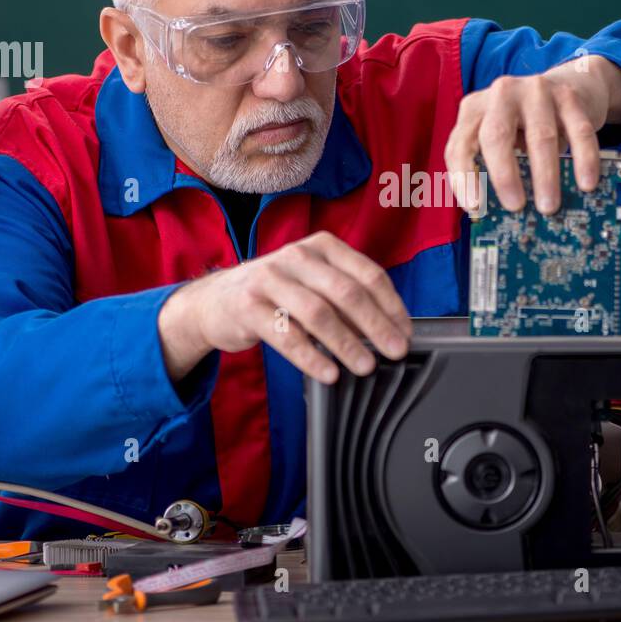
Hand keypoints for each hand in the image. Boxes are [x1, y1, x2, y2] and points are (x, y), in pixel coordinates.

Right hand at [158, 232, 412, 383]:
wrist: (215, 300)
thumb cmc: (276, 293)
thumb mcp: (312, 283)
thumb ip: (346, 299)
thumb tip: (388, 329)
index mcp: (322, 247)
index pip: (367, 274)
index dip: (391, 305)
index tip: (405, 332)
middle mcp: (297, 256)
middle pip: (347, 292)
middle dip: (377, 325)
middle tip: (396, 351)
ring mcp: (269, 278)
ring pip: (318, 313)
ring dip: (346, 344)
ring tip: (365, 367)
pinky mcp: (248, 306)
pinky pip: (286, 335)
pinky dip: (311, 357)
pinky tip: (329, 374)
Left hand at [443, 54, 620, 215]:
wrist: (568, 86)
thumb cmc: (525, 123)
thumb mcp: (499, 138)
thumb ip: (487, 165)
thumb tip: (487, 212)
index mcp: (474, 109)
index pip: (460, 144)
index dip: (464, 177)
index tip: (474, 206)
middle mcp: (501, 94)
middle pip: (496, 135)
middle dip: (504, 175)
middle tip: (515, 206)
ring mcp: (536, 91)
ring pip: (540, 136)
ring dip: (545, 176)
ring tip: (549, 206)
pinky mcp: (569, 95)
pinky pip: (579, 131)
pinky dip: (583, 160)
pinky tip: (586, 183)